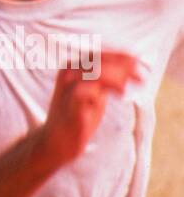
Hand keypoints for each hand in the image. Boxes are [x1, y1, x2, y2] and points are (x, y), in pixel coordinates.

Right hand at [36, 50, 143, 168]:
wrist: (55, 142)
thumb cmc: (76, 116)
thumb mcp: (94, 93)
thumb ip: (105, 80)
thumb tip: (127, 70)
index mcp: (73, 68)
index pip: (99, 54)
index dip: (121, 56)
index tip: (139, 62)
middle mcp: (68, 74)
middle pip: (98, 60)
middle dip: (123, 65)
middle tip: (141, 76)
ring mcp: (68, 89)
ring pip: (94, 72)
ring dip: (117, 77)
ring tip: (129, 87)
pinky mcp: (70, 106)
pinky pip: (85, 91)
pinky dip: (105, 90)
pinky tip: (120, 95)